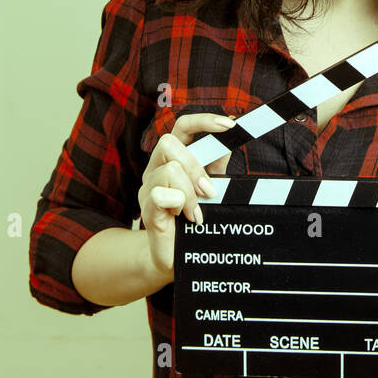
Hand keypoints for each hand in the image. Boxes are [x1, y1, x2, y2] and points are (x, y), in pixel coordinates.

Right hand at [139, 113, 235, 271]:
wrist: (175, 256)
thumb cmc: (192, 219)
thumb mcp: (210, 186)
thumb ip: (216, 163)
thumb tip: (228, 137)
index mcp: (171, 159)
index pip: (182, 126)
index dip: (204, 120)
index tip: (230, 125)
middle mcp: (155, 168)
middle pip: (168, 142)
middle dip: (195, 166)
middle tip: (209, 191)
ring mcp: (148, 188)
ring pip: (170, 170)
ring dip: (190, 193)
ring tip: (196, 212)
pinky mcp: (147, 209)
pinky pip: (162, 194)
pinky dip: (180, 204)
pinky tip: (185, 217)